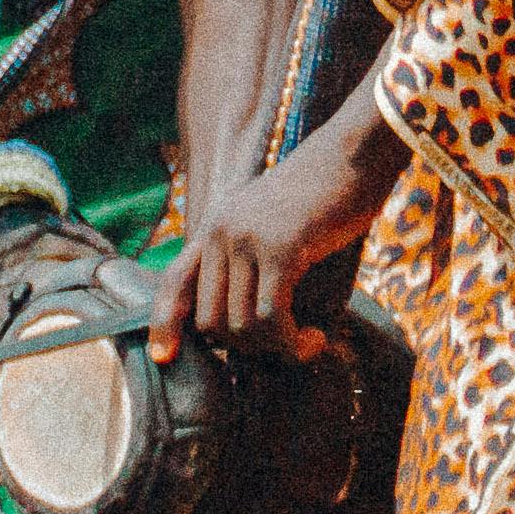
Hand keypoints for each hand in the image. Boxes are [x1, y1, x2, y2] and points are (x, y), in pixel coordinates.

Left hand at [154, 113, 398, 360]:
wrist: (350, 155)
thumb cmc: (322, 195)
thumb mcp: (270, 223)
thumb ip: (250, 258)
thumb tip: (246, 317)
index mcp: (213, 227)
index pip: (173, 282)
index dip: (165, 323)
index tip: (164, 358)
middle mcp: (220, 232)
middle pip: (209, 318)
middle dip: (244, 347)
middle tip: (282, 345)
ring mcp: (246, 240)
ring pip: (241, 323)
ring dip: (275, 347)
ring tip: (305, 342)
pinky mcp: (280, 249)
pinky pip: (273, 316)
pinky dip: (293, 340)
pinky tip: (316, 338)